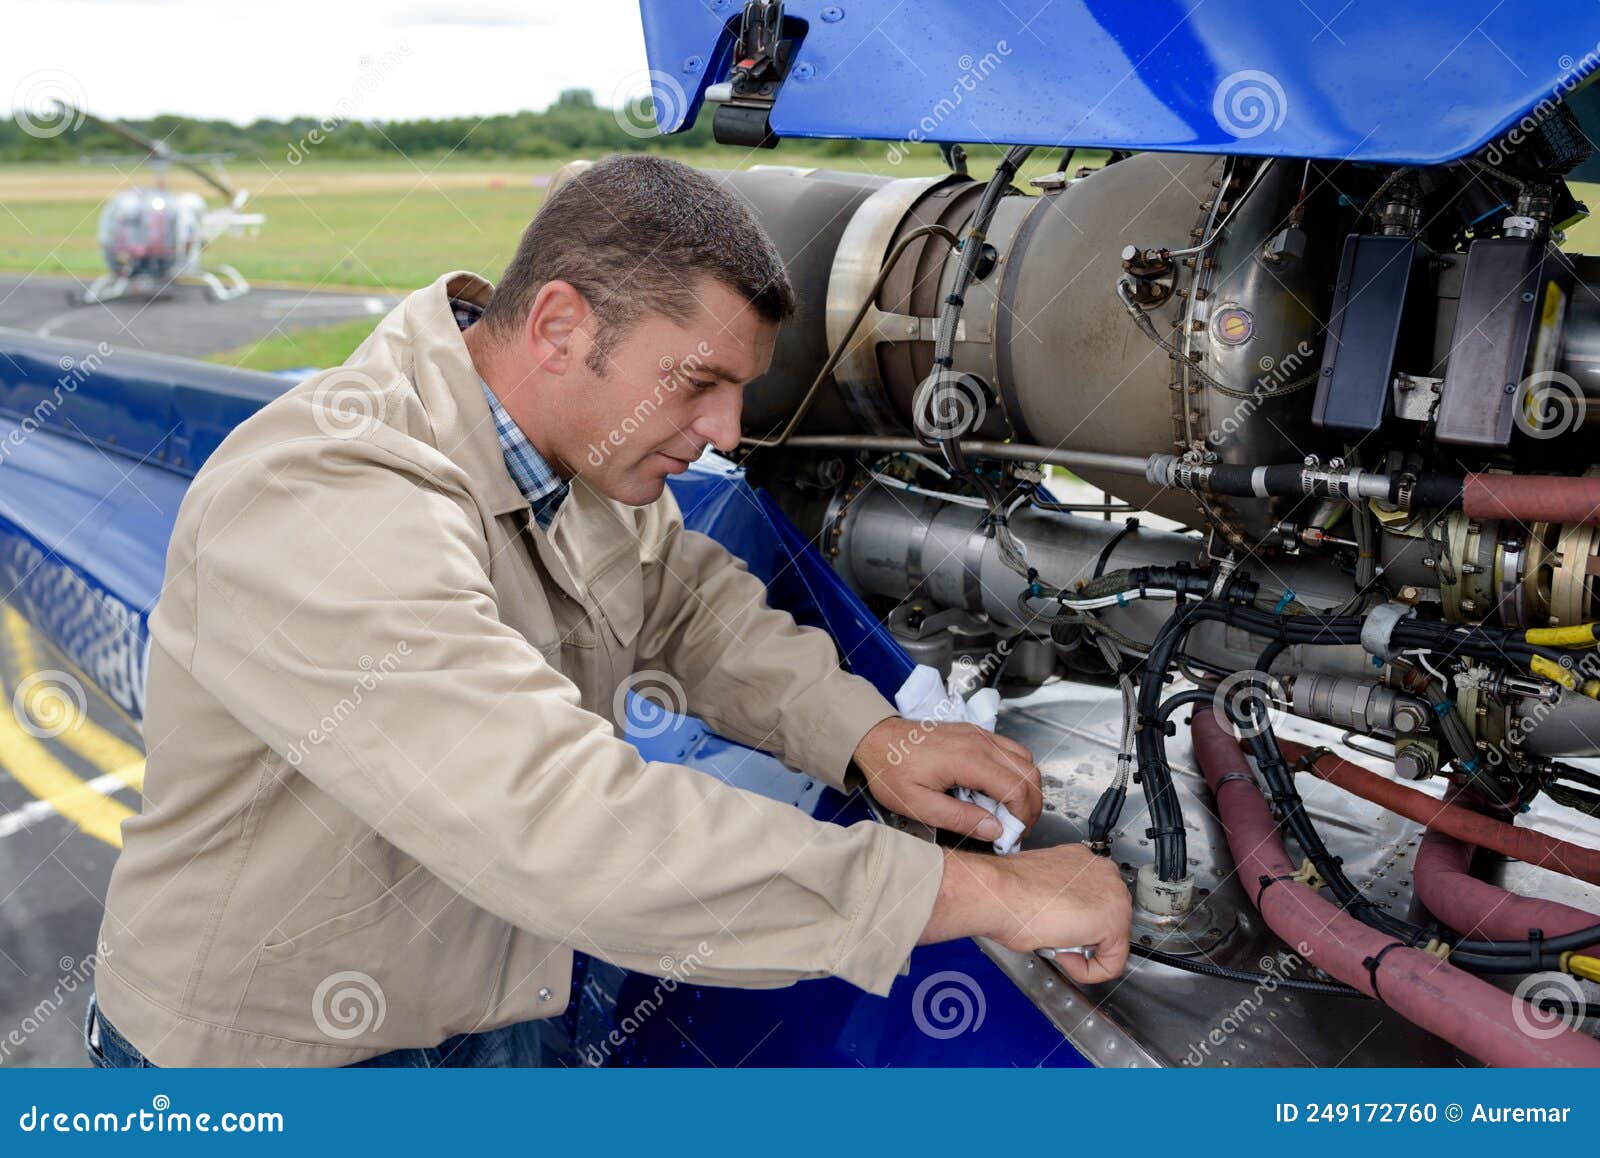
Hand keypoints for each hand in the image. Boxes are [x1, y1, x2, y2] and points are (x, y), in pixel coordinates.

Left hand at [852, 716, 1042, 839]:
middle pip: (1029, 772)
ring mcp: (979, 734)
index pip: (1017, 788)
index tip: (1013, 836)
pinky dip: (1015, 772)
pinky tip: (998, 791)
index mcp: (968, 759)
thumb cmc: (891, 771)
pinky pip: (1009, 750)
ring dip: (1026, 787)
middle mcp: (980, 742)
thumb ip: (960, 818)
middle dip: (1031, 804)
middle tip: (1018, 829)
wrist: (874, 738)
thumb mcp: (918, 805)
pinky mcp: (974, 733)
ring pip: (1024, 758)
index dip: (1023, 816)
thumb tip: (995, 830)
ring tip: (1010, 812)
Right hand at [920, 845, 1131, 984]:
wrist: (1001, 893)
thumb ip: (1059, 896)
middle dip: (1083, 935)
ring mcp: (1113, 894)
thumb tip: (1061, 915)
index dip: (1075, 921)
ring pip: (1113, 940)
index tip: (1056, 925)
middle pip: (1108, 918)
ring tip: (1056, 943)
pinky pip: (1112, 962)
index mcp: (1082, 861)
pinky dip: (1089, 970)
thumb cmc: (1007, 890)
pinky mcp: (1114, 921)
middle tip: (1055, 937)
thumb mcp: (1041, 887)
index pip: (1094, 900)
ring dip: (1085, 950)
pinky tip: (1065, 957)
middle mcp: (1102, 872)